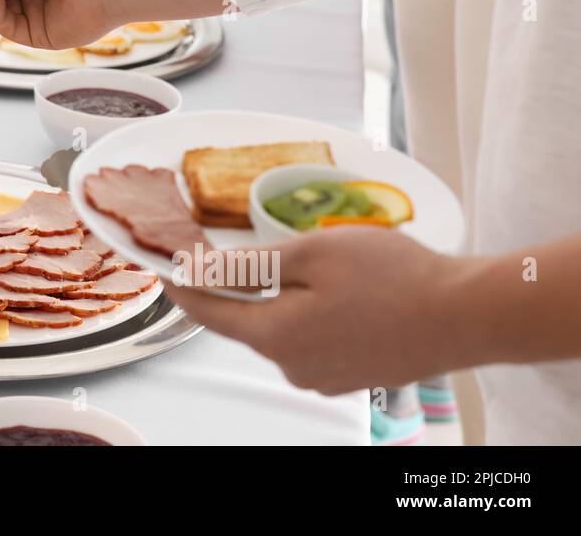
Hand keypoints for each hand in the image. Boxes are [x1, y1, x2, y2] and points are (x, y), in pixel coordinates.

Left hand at [163, 228, 465, 393]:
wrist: (466, 314)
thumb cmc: (394, 277)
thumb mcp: (312, 253)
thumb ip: (249, 266)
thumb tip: (199, 270)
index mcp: (277, 336)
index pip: (208, 313)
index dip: (183, 287)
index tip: (165, 267)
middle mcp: (293, 366)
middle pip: (244, 323)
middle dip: (230, 290)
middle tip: (218, 255)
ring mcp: (323, 376)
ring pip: (279, 331)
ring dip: (275, 301)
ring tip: (295, 266)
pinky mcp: (350, 376)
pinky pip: (310, 342)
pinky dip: (306, 316)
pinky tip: (329, 292)